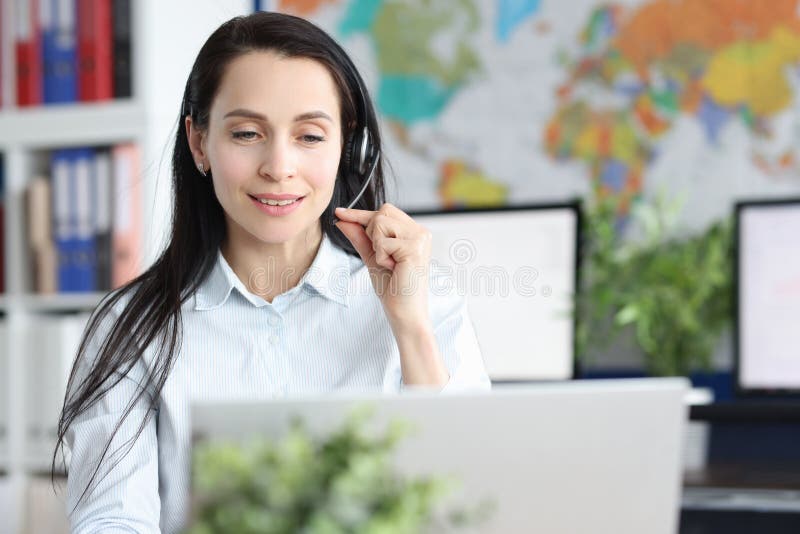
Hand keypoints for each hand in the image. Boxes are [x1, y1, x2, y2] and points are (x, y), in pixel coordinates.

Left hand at [334, 203, 431, 328]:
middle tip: (383, 256)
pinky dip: (381, 257)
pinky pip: (383, 242)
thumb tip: (342, 220)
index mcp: (413, 232)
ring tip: (390, 264)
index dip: (361, 214)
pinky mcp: (415, 248)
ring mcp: (420, 238)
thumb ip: (360, 237)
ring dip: (377, 246)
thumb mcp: (372, 258)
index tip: (340, 213)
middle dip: (372, 232)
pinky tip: (394, 269)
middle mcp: (420, 232)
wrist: (404, 312)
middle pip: (382, 212)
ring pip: (381, 223)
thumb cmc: (393, 289)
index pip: (384, 211)